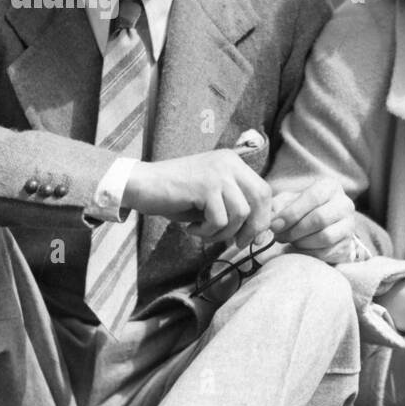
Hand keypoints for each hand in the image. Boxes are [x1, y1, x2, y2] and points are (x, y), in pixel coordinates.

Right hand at [124, 150, 270, 246]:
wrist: (140, 185)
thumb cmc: (175, 195)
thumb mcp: (212, 198)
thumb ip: (235, 207)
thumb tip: (260, 233)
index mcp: (233, 163)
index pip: (264, 191)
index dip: (262, 217)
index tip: (250, 236)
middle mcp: (229, 163)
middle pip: (260, 198)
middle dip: (252, 227)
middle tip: (236, 242)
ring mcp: (218, 173)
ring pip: (241, 213)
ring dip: (223, 232)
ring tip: (203, 232)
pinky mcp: (205, 186)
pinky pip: (220, 220)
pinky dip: (207, 232)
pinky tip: (191, 228)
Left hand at [268, 179, 356, 261]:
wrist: (324, 226)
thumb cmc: (303, 210)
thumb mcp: (289, 201)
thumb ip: (278, 206)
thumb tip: (271, 220)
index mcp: (330, 187)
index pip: (313, 197)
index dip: (291, 213)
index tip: (274, 225)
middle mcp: (345, 204)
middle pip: (319, 219)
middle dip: (294, 230)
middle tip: (279, 236)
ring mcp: (349, 226)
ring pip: (325, 237)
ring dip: (301, 242)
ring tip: (289, 241)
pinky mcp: (347, 245)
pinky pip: (327, 252)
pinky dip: (308, 253)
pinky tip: (298, 248)